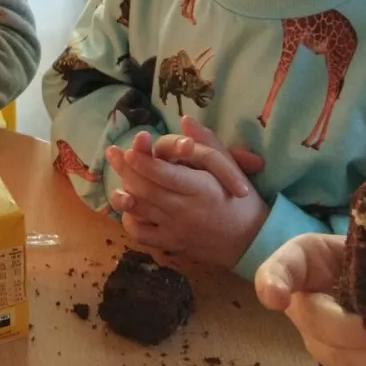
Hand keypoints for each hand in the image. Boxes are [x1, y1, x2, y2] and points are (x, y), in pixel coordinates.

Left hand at [107, 128, 269, 266]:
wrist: (251, 241)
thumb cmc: (241, 199)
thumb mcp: (229, 167)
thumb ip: (206, 142)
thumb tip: (184, 120)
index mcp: (201, 189)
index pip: (163, 174)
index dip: (142, 160)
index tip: (129, 147)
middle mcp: (185, 211)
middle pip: (146, 189)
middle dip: (126, 170)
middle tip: (113, 154)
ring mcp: (175, 230)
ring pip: (140, 210)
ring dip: (123, 192)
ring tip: (116, 177)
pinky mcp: (171, 245)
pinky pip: (141, 234)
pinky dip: (130, 220)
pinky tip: (129, 206)